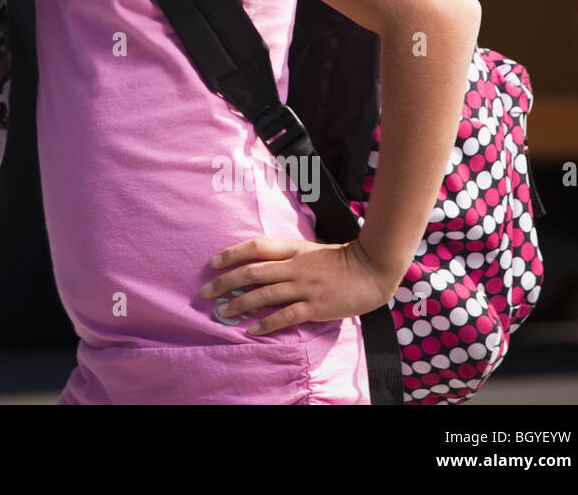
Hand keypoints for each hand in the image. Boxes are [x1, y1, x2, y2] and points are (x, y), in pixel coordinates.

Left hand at [199, 237, 398, 335]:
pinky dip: (267, 323)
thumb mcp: (310, 250)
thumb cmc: (341, 260)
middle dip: (225, 282)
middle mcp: (294, 266)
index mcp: (293, 249)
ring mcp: (305, 286)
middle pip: (252, 272)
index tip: (212, 262)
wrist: (372, 269)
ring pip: (264, 294)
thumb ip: (287, 256)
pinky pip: (286, 315)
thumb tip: (260, 265)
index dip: (232, 253)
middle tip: (205, 292)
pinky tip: (251, 329)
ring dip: (239, 304)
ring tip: (221, 313)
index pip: (255, 246)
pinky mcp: (316, 306)